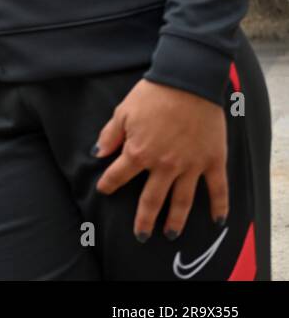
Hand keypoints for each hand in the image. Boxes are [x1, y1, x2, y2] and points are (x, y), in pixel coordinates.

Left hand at [93, 78, 227, 240]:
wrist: (188, 82)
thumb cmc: (152, 95)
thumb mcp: (122, 112)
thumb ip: (110, 135)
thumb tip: (97, 152)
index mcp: (139, 152)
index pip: (119, 176)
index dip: (109, 184)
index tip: (104, 190)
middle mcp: (164, 165)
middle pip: (152, 199)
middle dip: (144, 219)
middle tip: (141, 235)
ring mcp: (190, 166)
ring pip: (182, 200)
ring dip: (176, 220)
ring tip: (171, 234)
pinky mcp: (213, 161)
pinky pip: (217, 189)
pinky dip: (219, 206)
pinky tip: (217, 221)